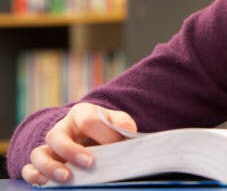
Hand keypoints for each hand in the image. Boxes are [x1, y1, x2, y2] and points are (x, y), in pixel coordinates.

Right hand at [21, 102, 136, 185]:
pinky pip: (29, 168)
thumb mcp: (118, 121)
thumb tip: (127, 130)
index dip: (102, 133)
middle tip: (90, 163)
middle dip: (71, 151)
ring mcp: (50, 146)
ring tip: (67, 178)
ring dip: (50, 167)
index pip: (87, 120)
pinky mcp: (43, 163)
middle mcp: (62, 128)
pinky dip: (33, 176)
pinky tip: (45, 184)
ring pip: (38, 153)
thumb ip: (123, 124)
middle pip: (56, 136)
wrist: (95, 135)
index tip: (116, 145)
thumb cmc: (107, 128)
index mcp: (82, 113)